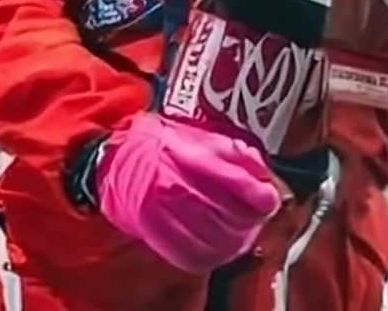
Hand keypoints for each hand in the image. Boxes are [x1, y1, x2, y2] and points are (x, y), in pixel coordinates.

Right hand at [90, 114, 280, 273]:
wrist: (117, 163)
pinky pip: (193, 255)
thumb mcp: (193, 132)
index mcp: (183, 155)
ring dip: (238, 237)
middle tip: (263, 212)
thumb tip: (259, 166)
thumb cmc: (158, 143)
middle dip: (252, 217)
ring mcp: (162, 214)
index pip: (230, 180)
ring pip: (214, 238)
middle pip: (226, 213)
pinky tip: (225, 244)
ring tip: (247, 228)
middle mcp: (172, 186)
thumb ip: (227, 148)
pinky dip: (215, 254)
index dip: (256, 193)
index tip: (271, 197)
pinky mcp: (156, 235)